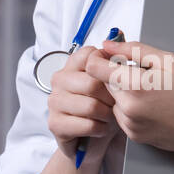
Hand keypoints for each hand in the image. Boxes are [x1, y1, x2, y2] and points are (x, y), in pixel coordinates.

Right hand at [46, 45, 120, 164]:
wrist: (94, 141)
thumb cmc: (105, 109)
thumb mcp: (114, 83)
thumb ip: (115, 58)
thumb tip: (118, 32)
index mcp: (73, 64)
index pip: (90, 55)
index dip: (109, 69)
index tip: (116, 81)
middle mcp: (60, 79)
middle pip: (92, 83)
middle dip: (111, 98)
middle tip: (116, 105)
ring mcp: (54, 101)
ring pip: (91, 106)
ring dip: (107, 116)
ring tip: (109, 118)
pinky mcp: (55, 123)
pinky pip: (87, 124)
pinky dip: (100, 129)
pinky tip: (101, 129)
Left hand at [84, 38, 173, 154]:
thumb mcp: (168, 60)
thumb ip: (133, 49)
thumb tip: (108, 44)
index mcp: (135, 85)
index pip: (94, 67)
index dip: (100, 57)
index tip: (112, 55)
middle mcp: (127, 108)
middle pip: (104, 83)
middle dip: (117, 75)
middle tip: (144, 74)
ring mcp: (129, 124)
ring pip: (113, 100)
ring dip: (124, 92)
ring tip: (152, 92)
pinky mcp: (133, 136)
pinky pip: (122, 116)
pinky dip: (131, 108)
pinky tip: (152, 106)